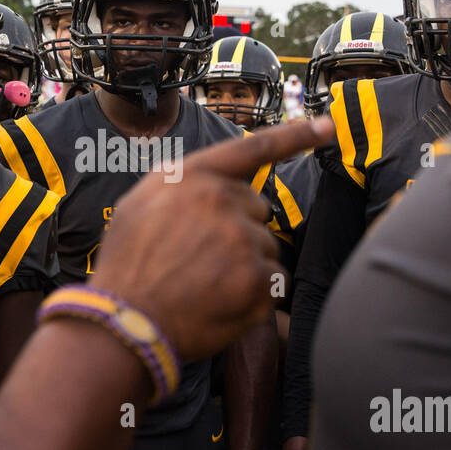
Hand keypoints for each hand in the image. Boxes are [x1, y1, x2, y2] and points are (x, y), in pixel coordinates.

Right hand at [93, 117, 333, 360]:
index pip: (253, 149)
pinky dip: (255, 295)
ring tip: (203, 283)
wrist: (122, 323)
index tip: (328, 126)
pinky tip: (221, 302)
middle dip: (238, 229)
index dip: (296, 135)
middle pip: (258, 209)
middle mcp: (221, 200)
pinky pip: (274, 281)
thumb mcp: (140, 204)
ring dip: (246, 265)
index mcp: (192, 177)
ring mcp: (242, 239)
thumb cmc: (127, 267)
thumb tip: (218, 185)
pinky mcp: (257, 279)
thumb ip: (184, 186)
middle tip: (200, 257)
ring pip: (266, 247)